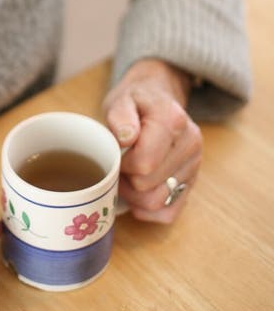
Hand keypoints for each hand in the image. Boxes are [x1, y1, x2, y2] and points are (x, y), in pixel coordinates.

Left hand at [102, 58, 202, 222]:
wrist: (157, 97)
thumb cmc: (136, 102)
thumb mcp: (121, 100)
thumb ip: (120, 116)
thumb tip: (127, 137)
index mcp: (173, 121)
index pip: (144, 163)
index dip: (122, 164)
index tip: (116, 154)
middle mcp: (190, 144)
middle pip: (148, 185)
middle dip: (125, 180)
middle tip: (118, 167)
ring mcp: (194, 165)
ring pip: (158, 202)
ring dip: (134, 197)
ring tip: (126, 178)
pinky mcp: (192, 182)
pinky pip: (170, 212)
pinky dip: (149, 211)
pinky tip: (137, 196)